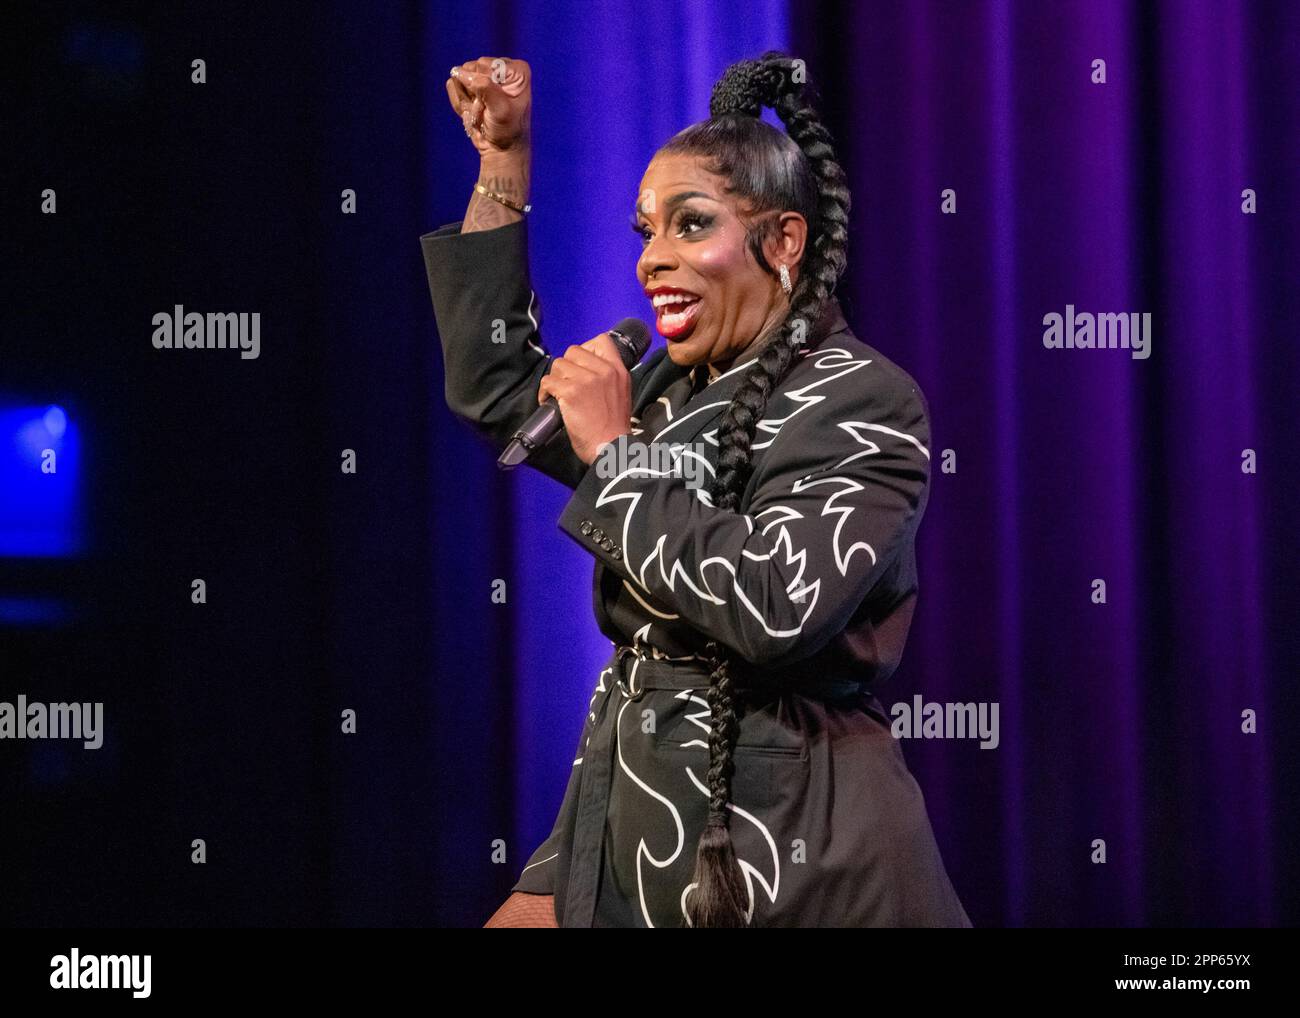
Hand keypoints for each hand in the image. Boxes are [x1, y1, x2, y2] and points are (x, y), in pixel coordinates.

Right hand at [445, 56, 531, 157]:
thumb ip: (485, 89)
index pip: (486, 65)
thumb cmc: (507, 130)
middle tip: (486, 110)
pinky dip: (461, 103)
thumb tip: (461, 72)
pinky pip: (453, 86)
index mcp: (517, 70)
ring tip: (481, 113)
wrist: (501, 148)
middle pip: (472, 68)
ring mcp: (485, 75)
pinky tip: (473, 113)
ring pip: (460, 77)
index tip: (494, 104)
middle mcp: (501, 68)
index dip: (484, 85)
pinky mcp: (472, 84)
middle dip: (474, 92)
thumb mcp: (500, 110)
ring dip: (467, 99)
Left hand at [536, 333, 632, 465]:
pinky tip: (548, 401)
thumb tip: (586, 370)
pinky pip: (548, 381)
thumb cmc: (614, 428)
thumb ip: (609, 378)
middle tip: (566, 383)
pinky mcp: (571, 392)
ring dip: (554, 379)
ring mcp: (587, 380)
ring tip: (557, 394)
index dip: (586, 349)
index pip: (601, 341)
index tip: (581, 365)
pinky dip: (544, 392)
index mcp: (618, 370)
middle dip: (566, 366)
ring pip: (558, 364)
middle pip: (573, 350)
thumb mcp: (622, 394)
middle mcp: (604, 371)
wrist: (610, 447)